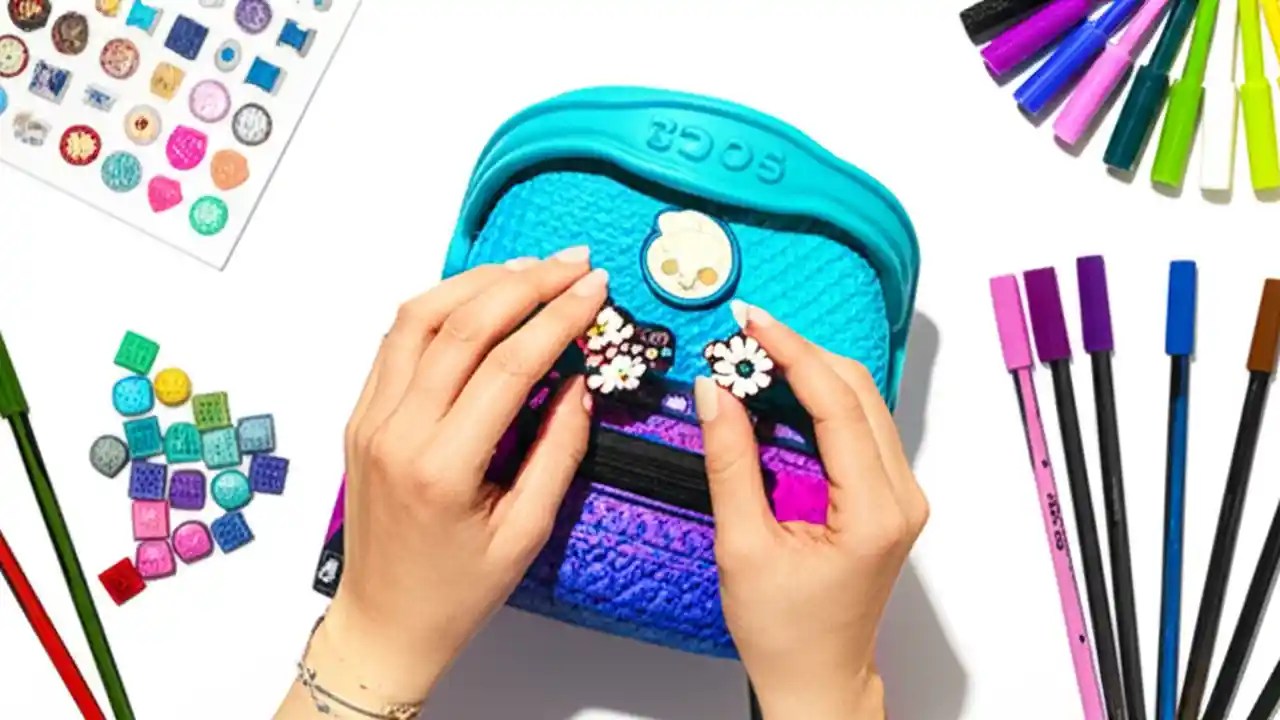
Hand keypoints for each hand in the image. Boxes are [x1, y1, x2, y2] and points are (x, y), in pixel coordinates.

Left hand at [276, 247, 606, 716]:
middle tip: (573, 264)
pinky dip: (439, 306)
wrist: (383, 623)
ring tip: (530, 268)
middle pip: (461, 326)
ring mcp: (370, 419)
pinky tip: (478, 296)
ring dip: (477, 282)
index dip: (556, 318)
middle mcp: (396, 432)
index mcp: (442, 468)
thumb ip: (558, 451)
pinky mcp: (360, 415)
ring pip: (418, 318)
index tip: (593, 289)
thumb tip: (579, 380)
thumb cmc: (456, 592)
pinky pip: (396, 340)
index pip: (506, 364)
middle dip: (525, 284)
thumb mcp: (526, 533)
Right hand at [693, 301, 928, 719]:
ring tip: (757, 354)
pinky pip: (861, 427)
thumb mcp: (743, 546)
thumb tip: (716, 392)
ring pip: (864, 404)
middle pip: (860, 392)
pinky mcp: (886, 498)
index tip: (752, 322)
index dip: (792, 353)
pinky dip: (822, 400)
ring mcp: (900, 497)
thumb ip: (731, 462)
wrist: (817, 678)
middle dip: (802, 353)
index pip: (838, 405)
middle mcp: (901, 498)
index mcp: (874, 512)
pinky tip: (782, 390)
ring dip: (813, 372)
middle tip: (747, 333)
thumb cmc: (786, 632)